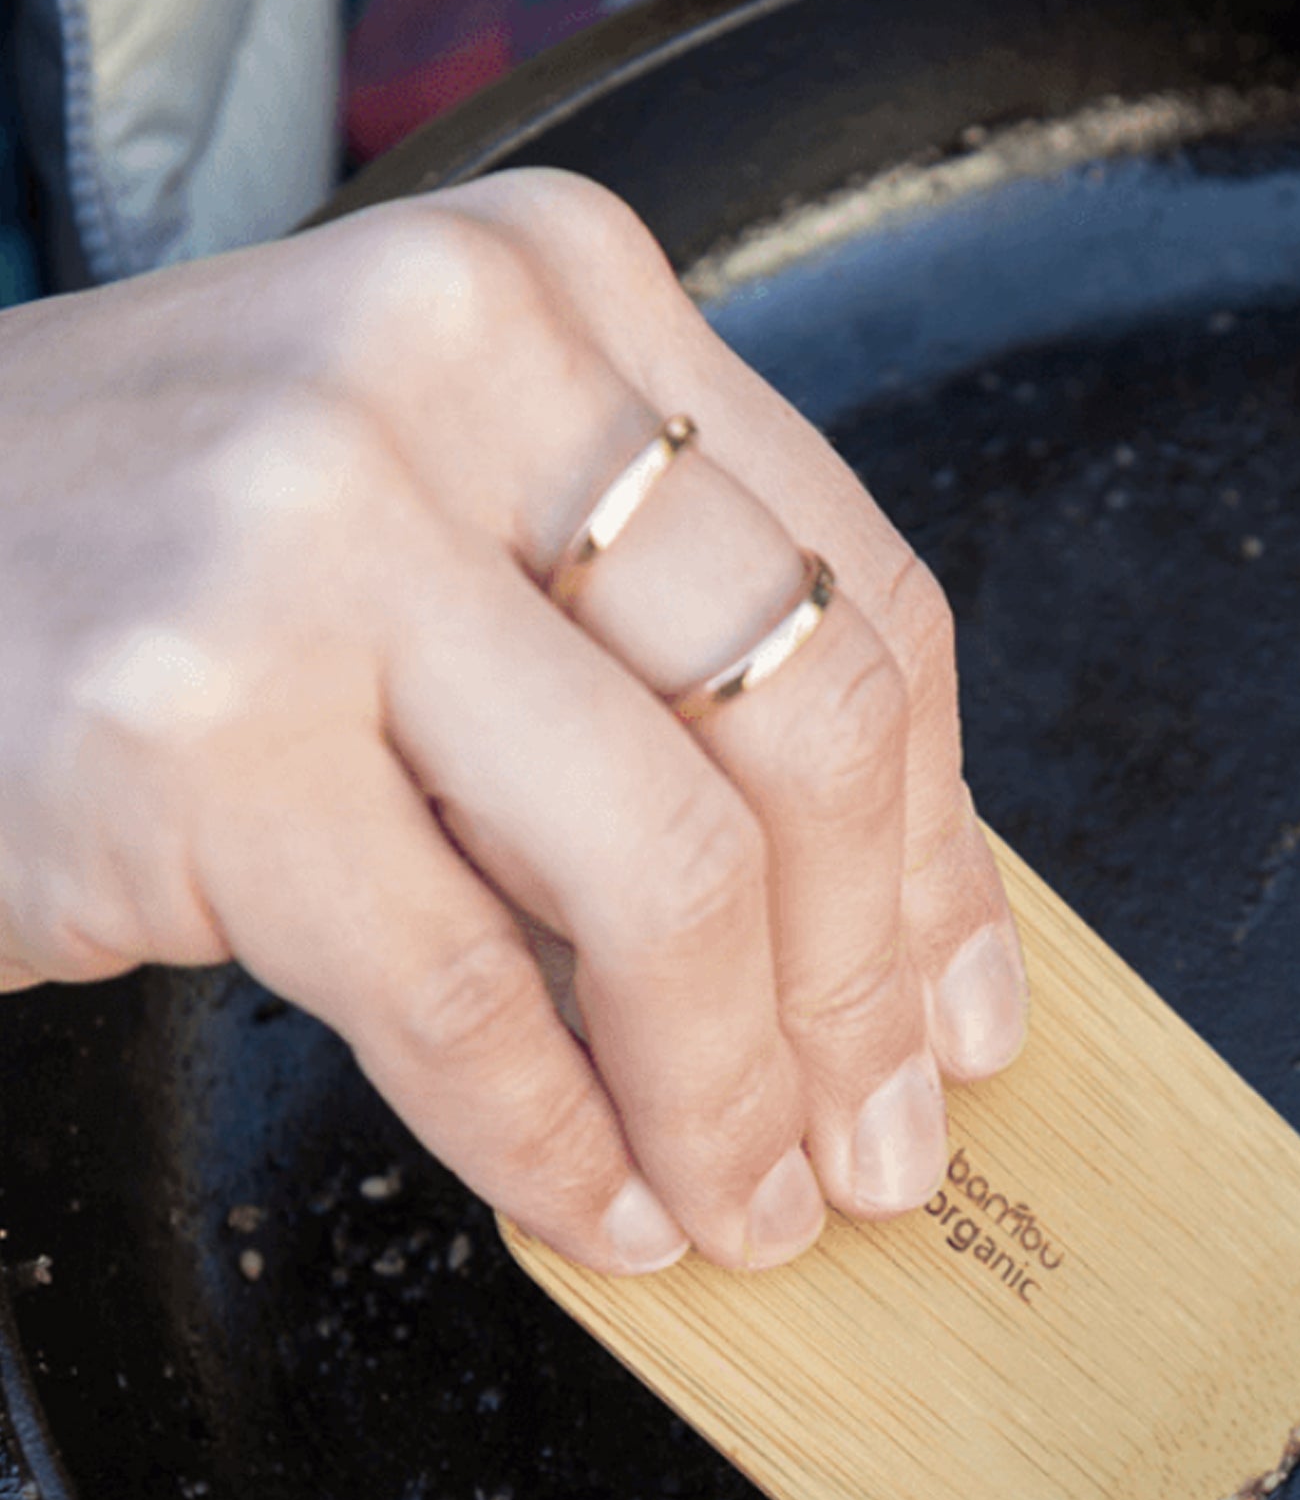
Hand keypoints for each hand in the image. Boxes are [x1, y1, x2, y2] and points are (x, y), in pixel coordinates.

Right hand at [0, 171, 1026, 1271]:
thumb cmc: (136, 553)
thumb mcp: (428, 511)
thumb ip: (638, 653)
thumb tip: (884, 926)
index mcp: (554, 292)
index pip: (855, 593)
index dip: (941, 845)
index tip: (963, 1007)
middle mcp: (451, 369)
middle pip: (801, 725)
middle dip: (865, 989)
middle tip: (878, 1145)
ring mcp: (309, 539)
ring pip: (659, 874)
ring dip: (731, 1094)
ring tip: (749, 1207)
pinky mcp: (189, 730)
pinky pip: (459, 998)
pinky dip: (551, 1139)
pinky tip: (587, 1203)